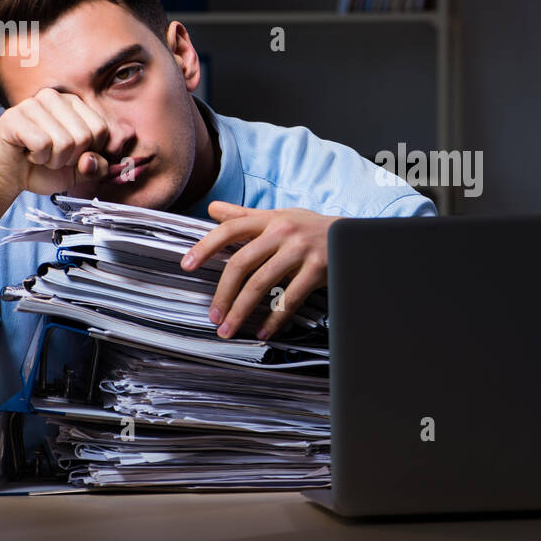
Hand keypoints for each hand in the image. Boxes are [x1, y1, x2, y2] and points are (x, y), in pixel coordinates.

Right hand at [0, 88, 110, 208]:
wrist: (9, 179)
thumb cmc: (44, 169)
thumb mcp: (80, 171)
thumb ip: (96, 167)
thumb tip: (92, 160)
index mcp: (73, 103)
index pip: (100, 128)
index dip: (89, 152)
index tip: (71, 154)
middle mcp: (53, 97)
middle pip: (83, 136)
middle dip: (70, 158)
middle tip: (52, 156)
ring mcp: (31, 104)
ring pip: (64, 141)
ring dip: (53, 160)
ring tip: (40, 155)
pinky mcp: (12, 117)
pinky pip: (42, 144)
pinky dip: (38, 158)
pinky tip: (27, 153)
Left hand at [181, 202, 338, 340]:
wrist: (354, 237)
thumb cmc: (312, 228)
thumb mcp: (280, 217)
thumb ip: (245, 216)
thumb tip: (213, 209)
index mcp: (269, 219)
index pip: (231, 229)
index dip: (206, 246)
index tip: (186, 265)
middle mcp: (282, 232)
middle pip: (242, 262)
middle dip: (223, 293)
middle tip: (213, 315)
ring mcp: (301, 250)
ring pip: (261, 283)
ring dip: (241, 310)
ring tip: (230, 328)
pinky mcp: (318, 268)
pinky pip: (289, 299)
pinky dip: (274, 319)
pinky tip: (263, 331)